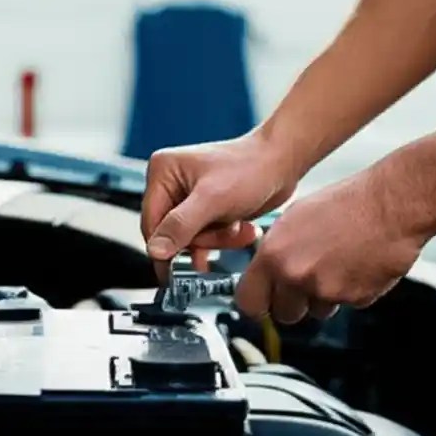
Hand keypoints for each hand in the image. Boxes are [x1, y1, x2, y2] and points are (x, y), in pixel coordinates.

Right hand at [141, 131, 301, 277]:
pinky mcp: (205, 209)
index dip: (164, 248)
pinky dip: (222, 239)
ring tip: (237, 228)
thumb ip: (180, 226)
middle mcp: (170, 183)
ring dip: (216, 240)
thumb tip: (156, 250)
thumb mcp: (213, 199)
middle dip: (200, 240)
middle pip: (170, 233)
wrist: (284, 162)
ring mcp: (187, 197)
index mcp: (162, 171)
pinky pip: (204, 237)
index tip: (174, 273)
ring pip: (189, 239)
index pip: (151, 222)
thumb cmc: (252, 168)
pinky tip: (239, 230)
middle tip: (224, 235)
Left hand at [235, 168, 425, 322]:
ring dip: (323, 298)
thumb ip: (275, 252)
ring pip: (316, 312)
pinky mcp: (356, 298)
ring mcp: (326, 290)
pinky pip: (346, 305)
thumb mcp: (292, 221)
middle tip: (305, 283)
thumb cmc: (344, 204)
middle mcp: (296, 276)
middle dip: (293, 304)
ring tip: (336, 266)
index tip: (263, 301)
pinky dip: (350, 292)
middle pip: (283, 315)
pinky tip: (356, 266)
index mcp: (274, 256)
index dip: (257, 303)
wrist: (391, 205)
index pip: (248, 302)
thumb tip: (265, 272)